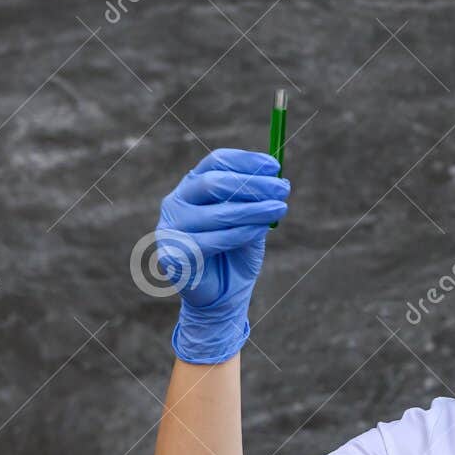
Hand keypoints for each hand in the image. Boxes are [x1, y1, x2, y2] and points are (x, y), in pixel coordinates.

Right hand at [156, 148, 289, 363]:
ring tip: (280, 209)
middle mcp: (176, 202)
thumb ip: (257, 200)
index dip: (246, 162)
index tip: (275, 166)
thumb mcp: (250, 220)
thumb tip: (277, 179)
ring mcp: (171, 228)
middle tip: (283, 189)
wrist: (223, 293)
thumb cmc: (237, 251)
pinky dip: (242, 233)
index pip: (216, 163)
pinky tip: (262, 229)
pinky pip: (214, 241)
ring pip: (217, 213)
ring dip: (254, 210)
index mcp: (193, 186)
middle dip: (254, 185)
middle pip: (215, 183)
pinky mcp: (174, 255)